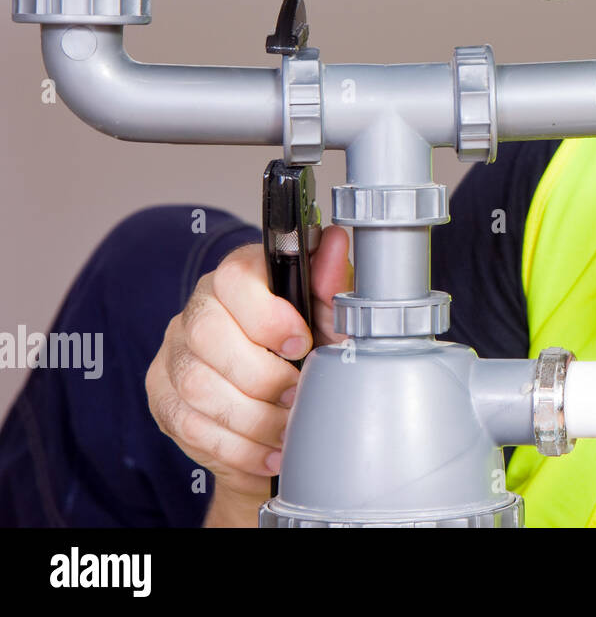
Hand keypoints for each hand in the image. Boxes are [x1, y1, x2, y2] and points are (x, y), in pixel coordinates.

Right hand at [145, 225, 352, 525]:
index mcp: (238, 277)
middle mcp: (198, 309)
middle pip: (207, 334)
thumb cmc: (307, 355)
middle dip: (261, 375)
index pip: (234, 278)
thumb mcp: (329, 320)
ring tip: (287, 428)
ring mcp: (174, 354)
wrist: (281, 416)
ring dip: (253, 417)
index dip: (267, 314)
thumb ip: (331, 283)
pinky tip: (269, 450)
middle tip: (297, 394)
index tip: (300, 343)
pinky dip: (239, 446)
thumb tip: (335, 241)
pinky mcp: (163, 397)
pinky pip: (191, 425)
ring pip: (197, 385)